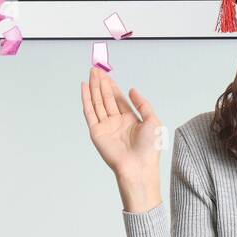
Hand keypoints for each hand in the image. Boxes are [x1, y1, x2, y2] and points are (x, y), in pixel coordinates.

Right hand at [80, 70, 163, 211]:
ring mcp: (106, 127)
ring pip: (97, 102)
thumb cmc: (149, 149)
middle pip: (106, 99)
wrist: (139, 167)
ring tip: (91, 73)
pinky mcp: (96, 132)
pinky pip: (90, 112)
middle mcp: (116, 123)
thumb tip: (132, 90)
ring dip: (94, 88)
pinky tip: (84, 87)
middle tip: (96, 69)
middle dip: (101, 84)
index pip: (118, 99)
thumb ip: (142, 104)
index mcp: (130, 120)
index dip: (112, 87)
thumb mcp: (152, 120)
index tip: (107, 74)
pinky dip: (86, 99)